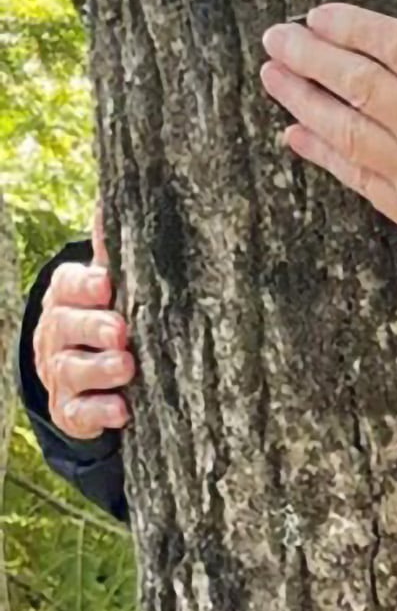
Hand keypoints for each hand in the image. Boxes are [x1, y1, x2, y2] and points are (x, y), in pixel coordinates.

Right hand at [33, 205, 133, 438]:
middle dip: (93, 328)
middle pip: (67, 327)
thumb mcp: (108, 281)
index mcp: (67, 297)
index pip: (67, 285)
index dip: (84, 286)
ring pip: (72, 370)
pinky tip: (123, 410)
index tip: (106, 284)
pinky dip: (100, 412)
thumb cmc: (108, 311)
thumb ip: (113, 248)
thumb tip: (112, 197)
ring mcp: (61, 373)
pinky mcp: (72, 410)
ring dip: (99, 369)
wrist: (88, 371)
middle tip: (121, 331)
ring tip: (126, 367)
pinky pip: (79, 413)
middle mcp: (57, 334)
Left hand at [259, 0, 396, 297]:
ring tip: (273, 74)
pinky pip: (360, 179)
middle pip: (362, 86)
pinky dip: (324, 155)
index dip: (355, 27)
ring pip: (350, 132)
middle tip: (276, 36)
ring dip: (305, 100)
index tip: (321, 13)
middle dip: (312, 57)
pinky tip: (296, 134)